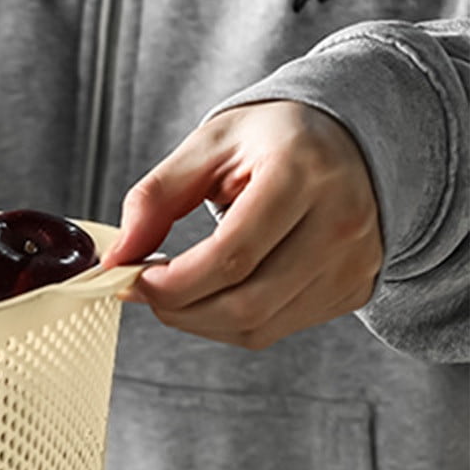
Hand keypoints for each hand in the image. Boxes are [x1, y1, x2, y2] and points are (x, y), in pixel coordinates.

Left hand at [104, 100, 382, 349]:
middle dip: (178, 309)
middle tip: (148, 289)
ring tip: (179, 289)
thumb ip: (156, 197)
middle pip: (243, 304)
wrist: (354, 139)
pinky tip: (218, 291)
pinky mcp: (352, 288)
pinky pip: (275, 330)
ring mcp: (351, 262)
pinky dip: (230, 322)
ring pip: (256, 327)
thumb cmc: (275, 139)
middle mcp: (340, 222)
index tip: (135, 277)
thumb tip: (116, 258)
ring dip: (199, 321)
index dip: (171, 283)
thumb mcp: (210, 145)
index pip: (230, 258)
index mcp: (303, 174)